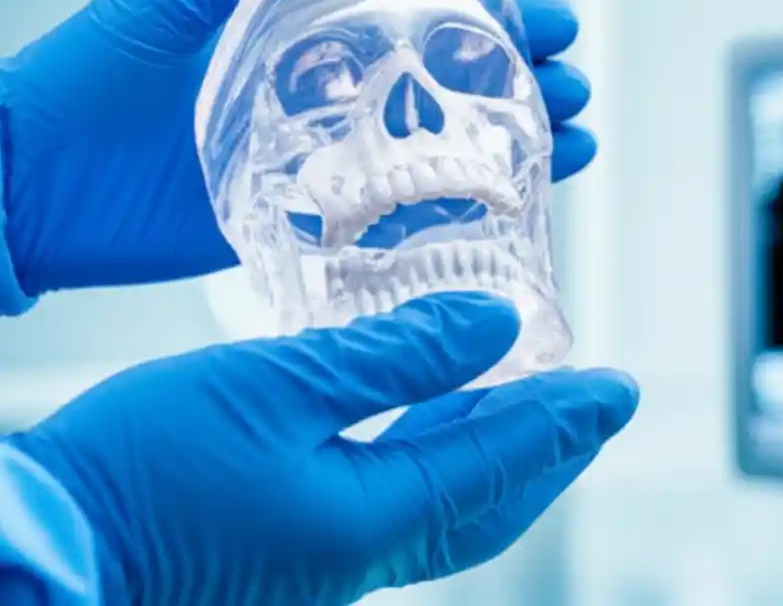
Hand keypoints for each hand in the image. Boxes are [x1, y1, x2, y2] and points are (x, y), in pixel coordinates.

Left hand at [0, 0, 595, 295]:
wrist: (29, 185)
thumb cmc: (90, 78)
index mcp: (309, 34)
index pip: (423, 20)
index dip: (495, 20)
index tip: (547, 23)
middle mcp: (330, 96)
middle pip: (453, 87)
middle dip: (527, 84)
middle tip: (573, 87)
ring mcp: (324, 163)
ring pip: (445, 152)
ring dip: (518, 146)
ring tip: (573, 141)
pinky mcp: (308, 225)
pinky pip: (401, 221)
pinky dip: (462, 214)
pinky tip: (516, 205)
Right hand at [5, 292, 638, 605]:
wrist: (43, 550)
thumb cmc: (142, 470)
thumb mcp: (275, 387)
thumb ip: (393, 356)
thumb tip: (496, 326)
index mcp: (375, 518)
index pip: (503, 462)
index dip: (569, 421)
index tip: (621, 388)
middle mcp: (365, 552)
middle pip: (490, 498)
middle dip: (549, 448)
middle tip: (595, 401)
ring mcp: (328, 560)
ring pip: (446, 502)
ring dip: (495, 451)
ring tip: (527, 398)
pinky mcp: (291, 550)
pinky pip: (396, 502)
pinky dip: (433, 456)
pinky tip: (422, 417)